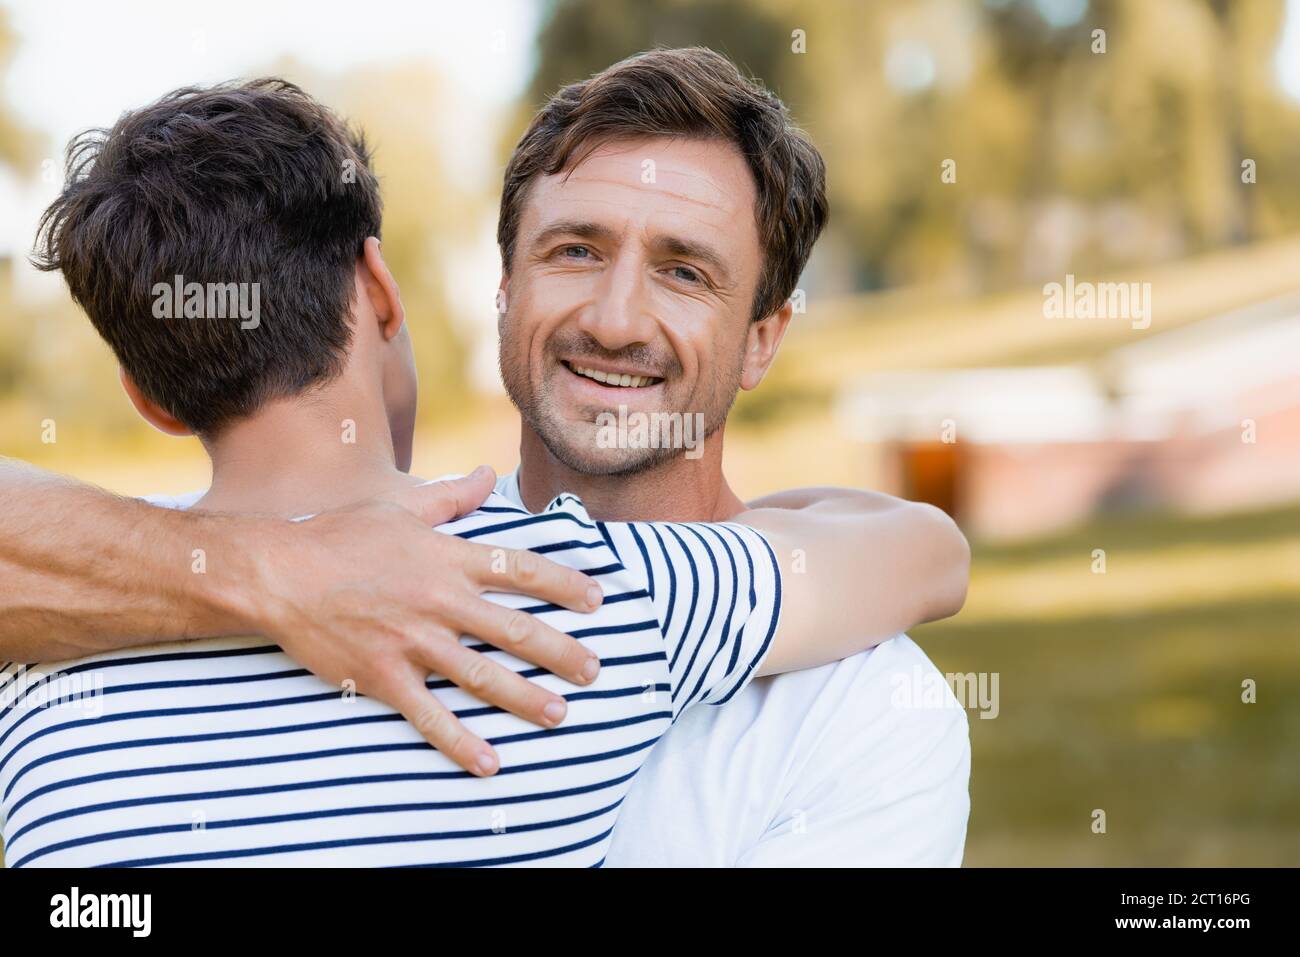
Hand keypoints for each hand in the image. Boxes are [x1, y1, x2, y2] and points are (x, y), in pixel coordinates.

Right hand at [252, 466, 601, 775]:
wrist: (279, 574)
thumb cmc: (340, 535)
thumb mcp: (400, 507)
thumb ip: (451, 498)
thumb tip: (488, 474)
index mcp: (446, 557)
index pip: (518, 568)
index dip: (563, 584)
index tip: (597, 600)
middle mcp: (438, 600)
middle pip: (514, 628)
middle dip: (560, 651)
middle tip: (594, 669)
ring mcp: (413, 641)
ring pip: (482, 675)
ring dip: (525, 698)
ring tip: (559, 714)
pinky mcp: (384, 676)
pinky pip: (429, 715)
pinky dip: (461, 742)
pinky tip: (490, 763)